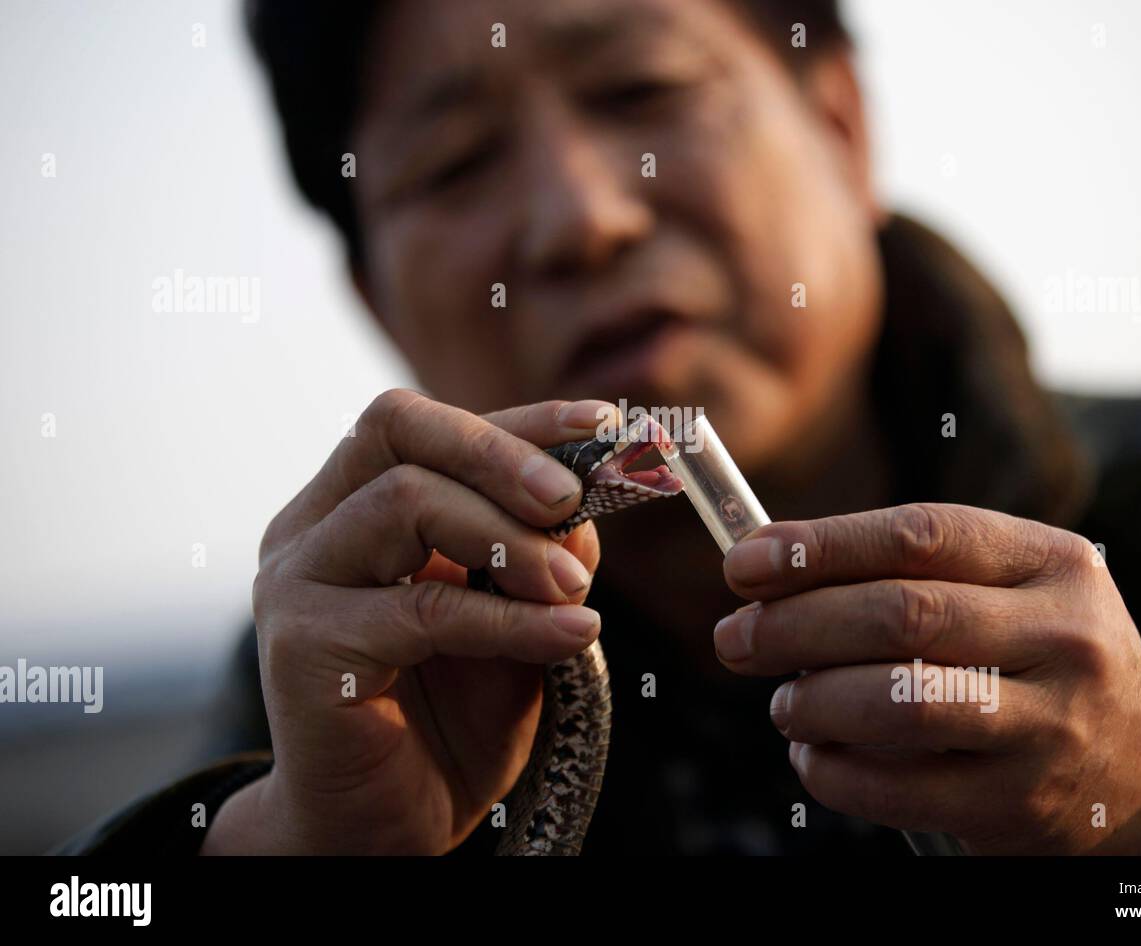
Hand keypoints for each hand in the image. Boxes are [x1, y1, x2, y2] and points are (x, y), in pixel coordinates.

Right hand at [202, 390, 613, 853]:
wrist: (382, 828)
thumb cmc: (449, 720)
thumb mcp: (516, 624)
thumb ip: (542, 563)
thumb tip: (585, 513)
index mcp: (356, 505)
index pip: (430, 425)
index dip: (520, 419)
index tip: (603, 422)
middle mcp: (315, 527)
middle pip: (397, 428)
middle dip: (502, 452)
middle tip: (572, 499)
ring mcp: (298, 581)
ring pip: (404, 501)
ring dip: (509, 537)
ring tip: (573, 586)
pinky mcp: (305, 646)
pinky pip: (423, 608)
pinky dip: (510, 619)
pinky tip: (571, 633)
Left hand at [715, 503, 1140, 853]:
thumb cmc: (1033, 654)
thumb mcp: (1005, 589)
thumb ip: (904, 571)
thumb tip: (764, 566)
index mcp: (1051, 560)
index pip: (920, 534)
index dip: (820, 546)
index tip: (742, 563)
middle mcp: (1064, 635)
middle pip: (902, 615)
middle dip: (795, 625)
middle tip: (734, 639)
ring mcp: (1054, 724)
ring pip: (901, 702)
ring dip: (813, 701)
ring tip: (783, 704)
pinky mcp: (1026, 804)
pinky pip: (901, 788)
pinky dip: (834, 772)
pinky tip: (813, 756)